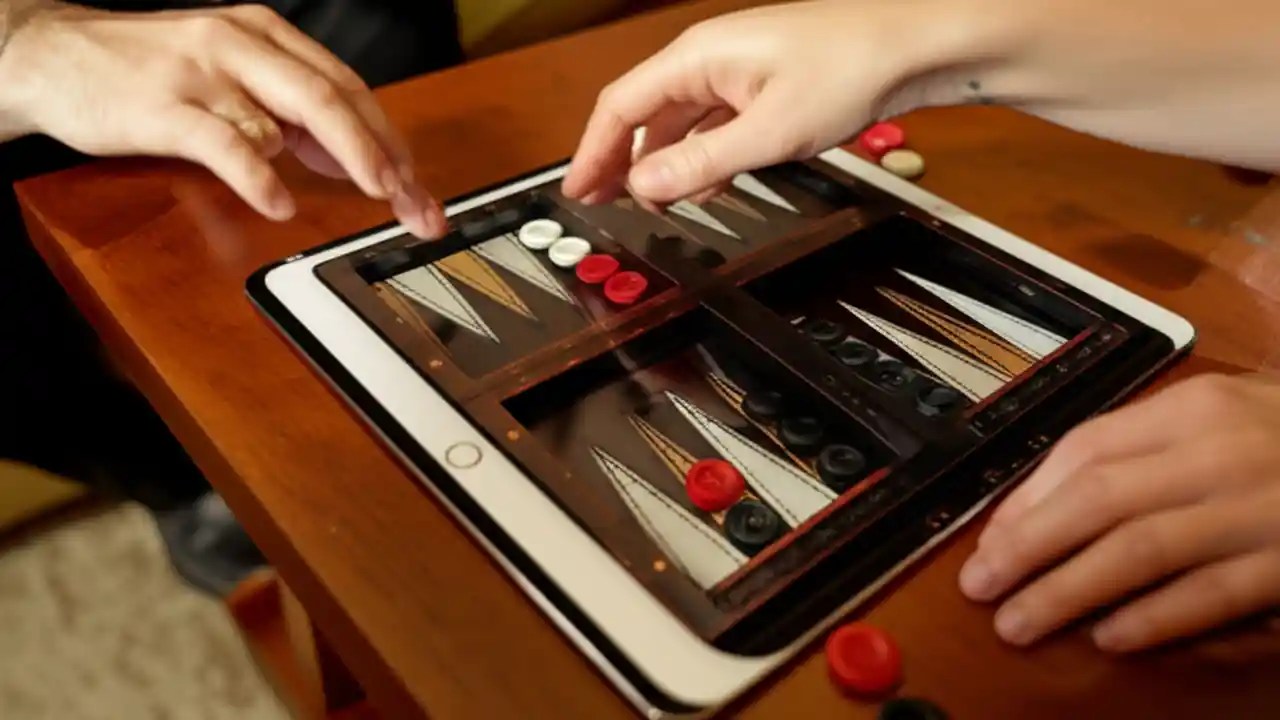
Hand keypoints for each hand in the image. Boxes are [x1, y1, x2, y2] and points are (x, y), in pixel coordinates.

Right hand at [0, 2, 445, 237]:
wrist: (52, 55)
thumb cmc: (149, 73)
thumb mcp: (233, 81)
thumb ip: (290, 116)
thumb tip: (351, 159)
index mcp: (267, 36)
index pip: (348, 88)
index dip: (390, 138)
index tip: (419, 184)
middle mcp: (243, 46)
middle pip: (335, 99)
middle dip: (384, 153)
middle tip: (414, 199)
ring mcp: (204, 74)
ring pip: (291, 115)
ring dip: (343, 161)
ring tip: (375, 197)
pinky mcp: (164, 106)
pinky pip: (225, 143)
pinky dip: (260, 176)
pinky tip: (281, 203)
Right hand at [561, 0, 989, 206]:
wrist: (916, 44)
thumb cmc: (849, 70)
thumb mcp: (769, 132)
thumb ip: (701, 163)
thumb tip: (642, 185)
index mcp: (696, 58)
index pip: (621, 107)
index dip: (592, 152)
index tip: (577, 191)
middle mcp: (708, 58)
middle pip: (644, 114)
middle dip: (620, 161)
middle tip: (602, 206)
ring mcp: (736, 70)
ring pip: (680, 122)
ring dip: (663, 164)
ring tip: (652, 206)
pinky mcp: (763, 85)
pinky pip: (714, 123)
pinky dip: (702, 156)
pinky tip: (706, 185)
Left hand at [961, 373, 1279, 651]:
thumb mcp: (1222, 418)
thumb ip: (1143, 448)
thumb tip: (1042, 502)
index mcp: (1194, 406)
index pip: (1086, 449)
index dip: (1027, 500)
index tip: (987, 541)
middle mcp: (1220, 449)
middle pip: (1098, 500)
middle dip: (1027, 548)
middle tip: (978, 588)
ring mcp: (1262, 506)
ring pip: (1141, 550)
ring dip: (1069, 591)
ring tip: (1018, 624)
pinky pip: (1212, 594)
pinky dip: (1156, 617)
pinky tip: (1110, 638)